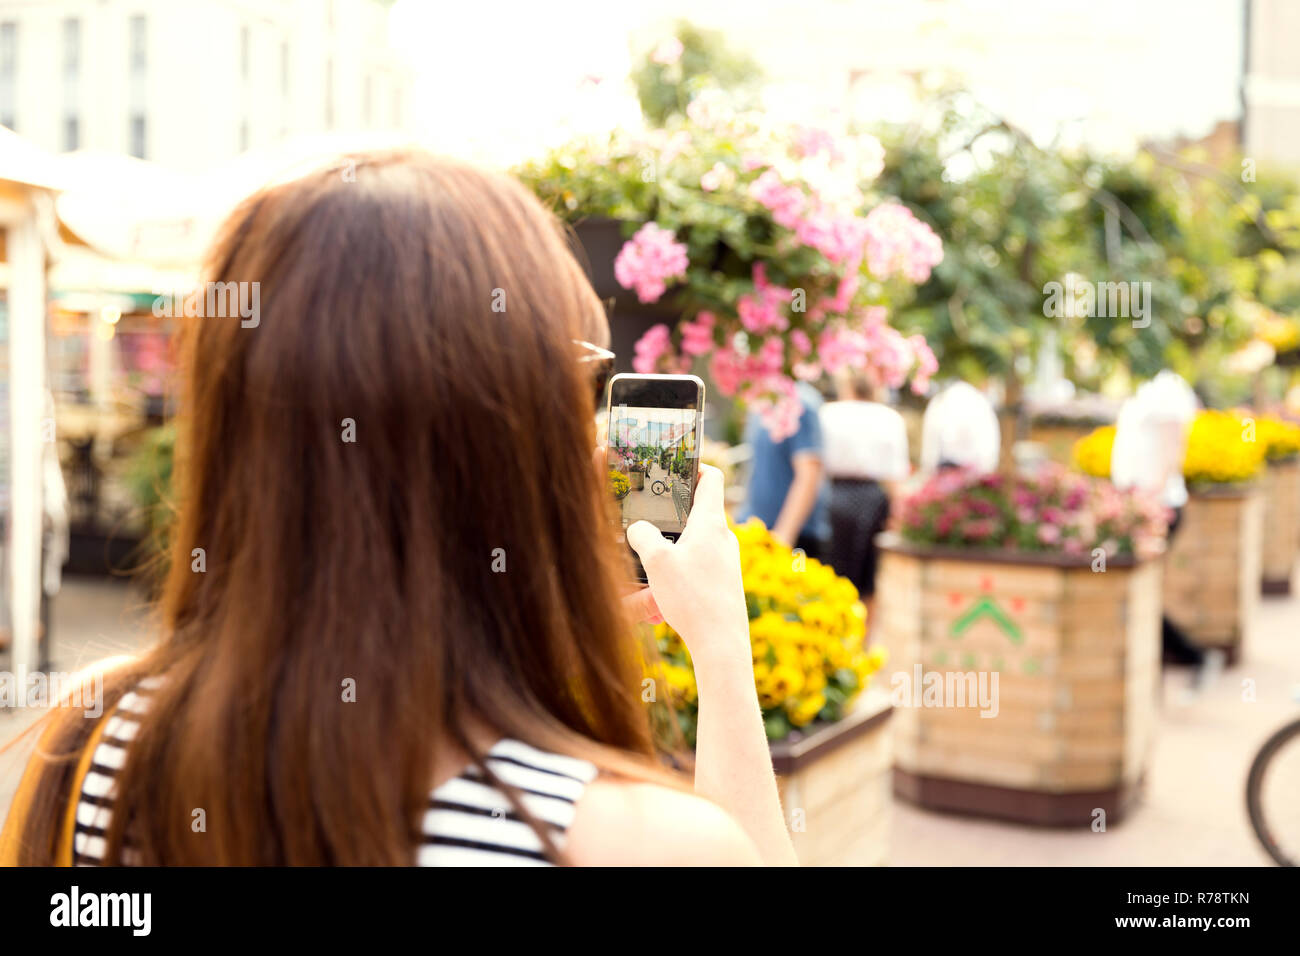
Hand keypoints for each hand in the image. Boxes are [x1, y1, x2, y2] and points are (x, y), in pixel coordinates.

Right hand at [625, 465, 749, 667]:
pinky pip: (701, 563)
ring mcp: (727, 561)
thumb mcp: (656, 562)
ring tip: (651, 554)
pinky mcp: (724, 582)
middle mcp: (724, 538)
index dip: (693, 467)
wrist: (722, 643)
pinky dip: (683, 564)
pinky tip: (665, 584)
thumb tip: (638, 529)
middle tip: (650, 512)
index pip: (711, 478)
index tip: (673, 468)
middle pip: (701, 510)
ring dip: (676, 541)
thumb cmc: (693, 598)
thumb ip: (643, 536)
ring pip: (698, 539)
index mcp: (711, 523)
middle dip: (674, 509)